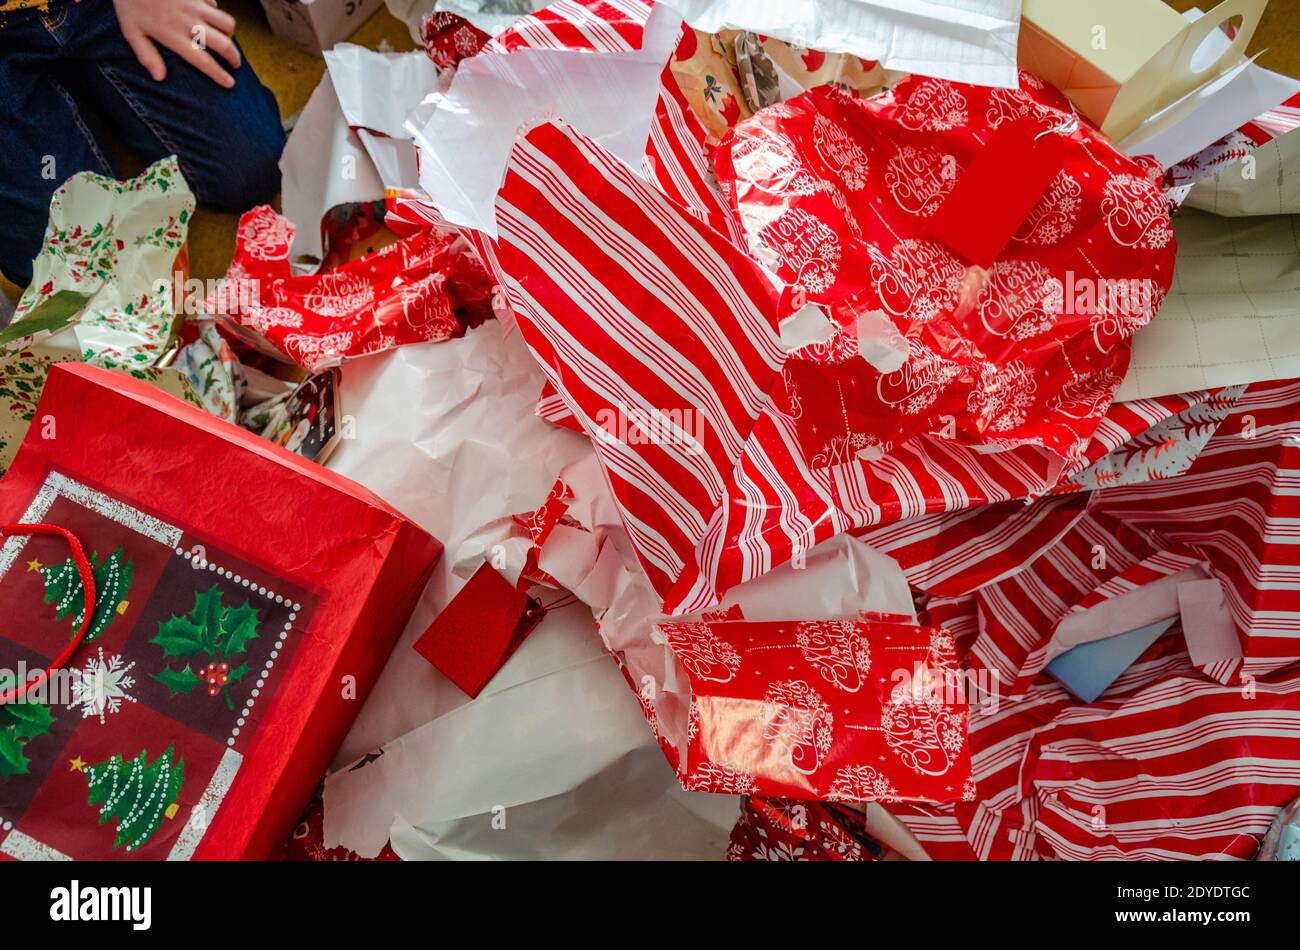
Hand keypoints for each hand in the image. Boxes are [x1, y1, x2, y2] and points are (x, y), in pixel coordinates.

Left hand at [112, 0, 241, 88]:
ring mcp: (196, 5)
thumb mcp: (131, 31)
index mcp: (174, 36)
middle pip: (223, 44)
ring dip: (229, 34)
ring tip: (225, 38)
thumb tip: (159, 78)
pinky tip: (208, 14)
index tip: (230, 83)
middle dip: (234, 57)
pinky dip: (215, 11)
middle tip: (235, 64)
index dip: (219, 74)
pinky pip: (215, 3)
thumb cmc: (129, 3)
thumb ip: (146, 55)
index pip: (203, 61)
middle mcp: (190, 22)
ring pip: (227, 23)